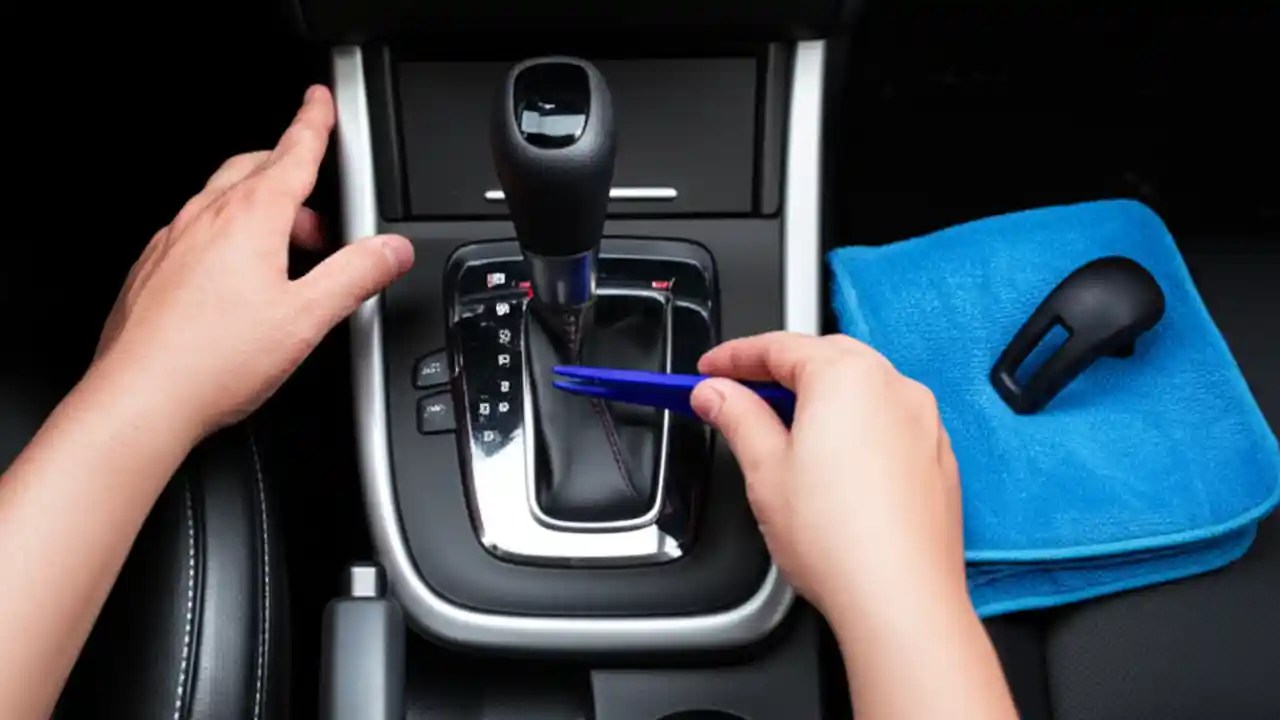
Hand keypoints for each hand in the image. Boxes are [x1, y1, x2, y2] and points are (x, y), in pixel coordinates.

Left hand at [92, 85, 413, 441]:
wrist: (141, 397)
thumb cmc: (213, 359)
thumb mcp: (308, 318)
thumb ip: (356, 275)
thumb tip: (391, 249)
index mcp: (250, 219)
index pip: (292, 153)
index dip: (313, 123)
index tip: (320, 101)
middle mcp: (206, 218)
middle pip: (256, 171)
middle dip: (291, 177)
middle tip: (320, 216)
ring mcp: (173, 241)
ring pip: (223, 201)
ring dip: (261, 212)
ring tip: (286, 259)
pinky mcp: (153, 268)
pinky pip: (197, 233)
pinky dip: (227, 240)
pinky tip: (238, 284)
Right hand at [690, 332, 965, 616]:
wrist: (901, 598)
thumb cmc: (838, 539)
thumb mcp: (765, 469)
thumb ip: (738, 417)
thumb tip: (716, 393)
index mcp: (847, 378)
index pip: (779, 347)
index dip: (735, 357)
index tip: (710, 370)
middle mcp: (894, 388)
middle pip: (825, 358)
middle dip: (778, 371)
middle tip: (738, 394)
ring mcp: (924, 421)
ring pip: (861, 388)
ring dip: (819, 397)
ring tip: (781, 430)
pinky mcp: (937, 456)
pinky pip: (888, 422)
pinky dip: (855, 425)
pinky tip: (832, 462)